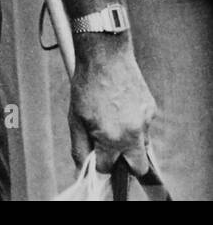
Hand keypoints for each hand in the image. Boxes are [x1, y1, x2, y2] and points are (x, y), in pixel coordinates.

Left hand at [68, 36, 156, 176]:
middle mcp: (132, 134)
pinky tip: (120, 106)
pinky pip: (144, 127)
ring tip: (112, 120)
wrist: (105, 56)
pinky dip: (134, 124)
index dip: (99, 162)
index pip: (108, 167)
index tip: (95, 155)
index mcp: (111, 138)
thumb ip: (79, 146)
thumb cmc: (86, 85)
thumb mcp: (74, 118)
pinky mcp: (152, 110)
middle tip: (111, 150)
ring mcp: (145, 122)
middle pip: (138, 167)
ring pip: (142, 146)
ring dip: (130, 142)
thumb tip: (81, 168)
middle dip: (125, 163)